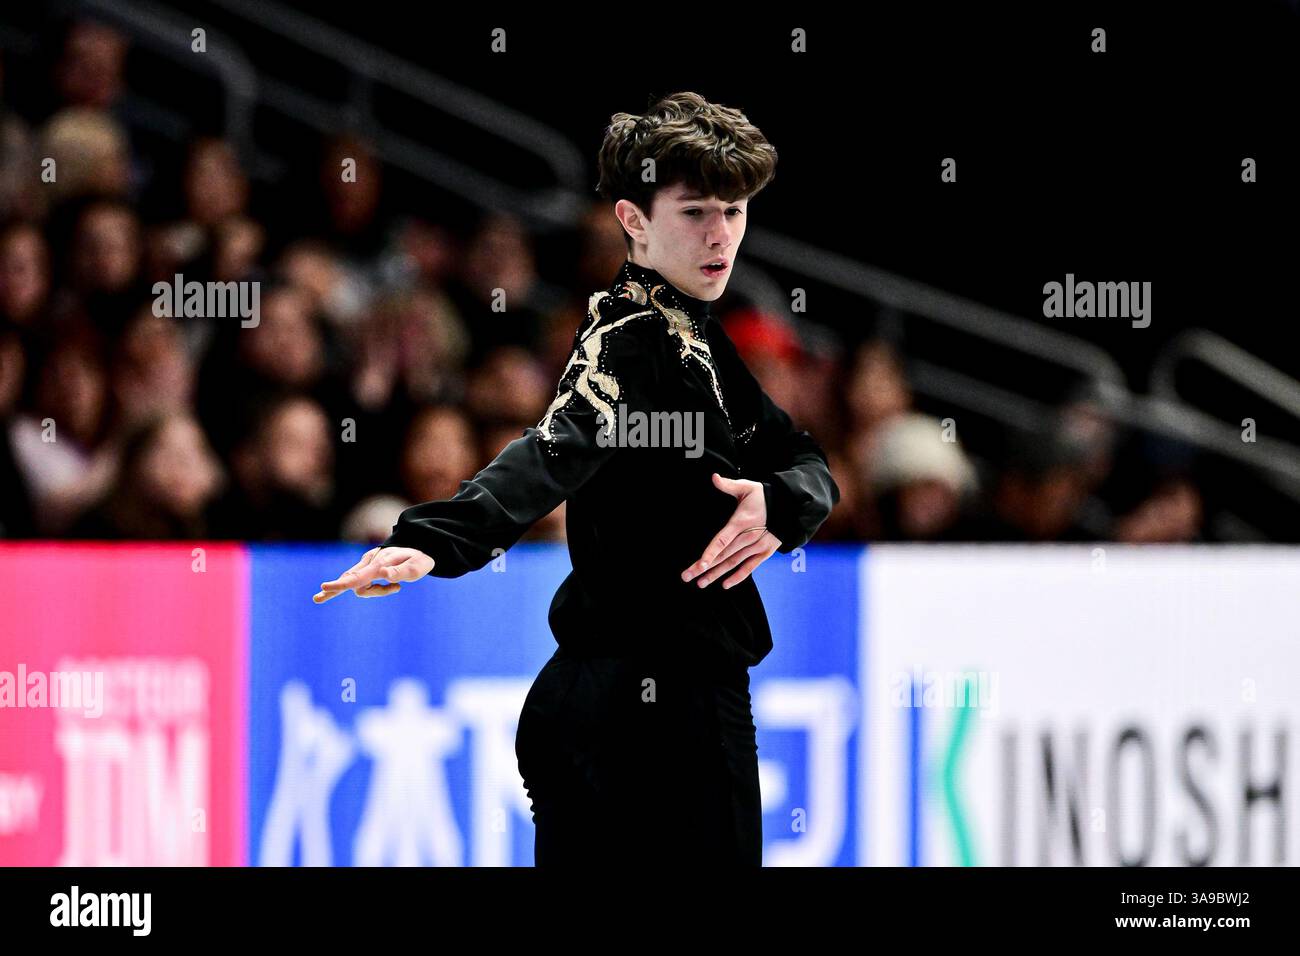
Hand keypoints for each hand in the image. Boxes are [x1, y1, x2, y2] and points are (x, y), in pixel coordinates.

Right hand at [313, 546, 434, 601]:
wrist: (420, 547)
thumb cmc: (419, 559)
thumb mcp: (417, 567)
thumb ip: (400, 571)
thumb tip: (384, 575)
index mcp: (379, 564)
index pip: (357, 577)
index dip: (341, 585)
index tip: (324, 587)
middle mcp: (370, 563)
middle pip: (350, 580)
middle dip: (335, 589)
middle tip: (317, 598)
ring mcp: (368, 565)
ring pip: (361, 585)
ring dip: (377, 592)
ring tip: (399, 588)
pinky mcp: (369, 569)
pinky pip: (364, 583)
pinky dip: (373, 589)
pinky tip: (385, 588)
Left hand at [681, 473, 780, 588]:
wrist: (791, 507)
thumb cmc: (765, 496)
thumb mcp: (747, 487)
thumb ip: (729, 485)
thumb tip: (713, 477)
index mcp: (741, 522)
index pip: (722, 540)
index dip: (710, 553)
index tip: (699, 564)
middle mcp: (749, 537)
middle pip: (723, 555)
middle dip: (704, 568)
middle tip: (686, 577)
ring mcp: (757, 547)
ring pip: (733, 564)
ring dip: (716, 575)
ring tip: (700, 583)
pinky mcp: (765, 553)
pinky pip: (750, 567)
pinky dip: (738, 577)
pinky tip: (724, 585)